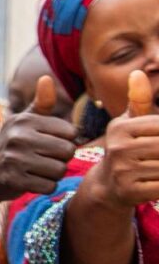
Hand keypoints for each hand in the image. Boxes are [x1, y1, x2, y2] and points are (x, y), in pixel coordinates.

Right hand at [0, 75, 79, 200]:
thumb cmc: (11, 147)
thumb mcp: (23, 123)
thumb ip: (41, 103)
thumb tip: (46, 77)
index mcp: (24, 120)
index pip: (70, 132)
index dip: (65, 141)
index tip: (49, 144)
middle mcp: (18, 136)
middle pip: (68, 151)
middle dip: (61, 159)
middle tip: (43, 159)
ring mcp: (14, 158)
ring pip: (60, 170)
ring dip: (53, 175)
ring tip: (36, 170)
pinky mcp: (13, 179)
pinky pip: (49, 186)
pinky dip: (44, 187)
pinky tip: (31, 181)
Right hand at [86, 71, 158, 211]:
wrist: (109, 185)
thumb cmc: (127, 147)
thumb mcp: (131, 124)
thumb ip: (139, 100)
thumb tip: (138, 72)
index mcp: (121, 128)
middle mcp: (119, 148)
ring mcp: (123, 171)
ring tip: (158, 160)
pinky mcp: (129, 191)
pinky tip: (158, 179)